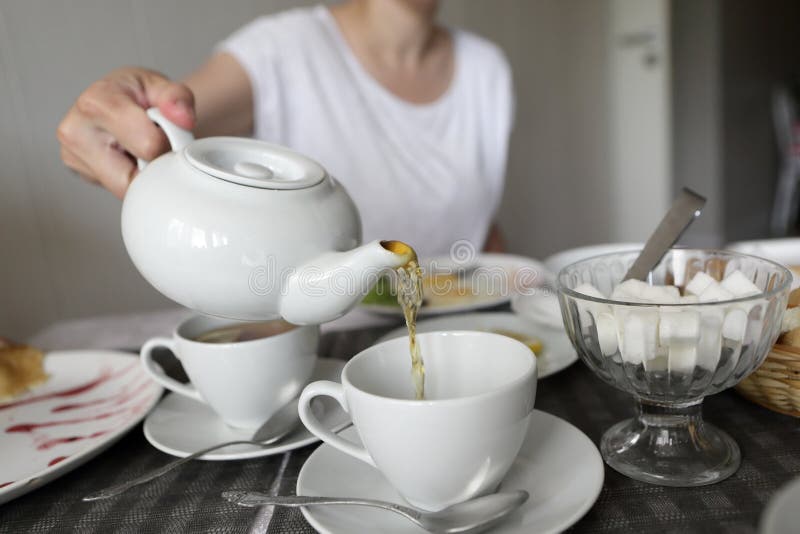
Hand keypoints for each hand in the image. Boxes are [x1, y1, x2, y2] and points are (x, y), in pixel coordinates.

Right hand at [57, 68, 195, 198]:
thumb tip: (183, 117)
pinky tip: (129, 159)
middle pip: (134, 175)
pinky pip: (120, 192)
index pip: (148, 144)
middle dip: (154, 164)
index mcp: (96, 102)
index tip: (168, 131)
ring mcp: (72, 156)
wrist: (122, 101)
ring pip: (127, 190)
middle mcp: (75, 130)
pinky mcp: (80, 175)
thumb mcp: (161, 85)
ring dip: (143, 174)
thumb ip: (177, 97)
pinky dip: (132, 179)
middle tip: (155, 143)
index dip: (168, 143)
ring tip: (140, 149)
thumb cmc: (137, 94)